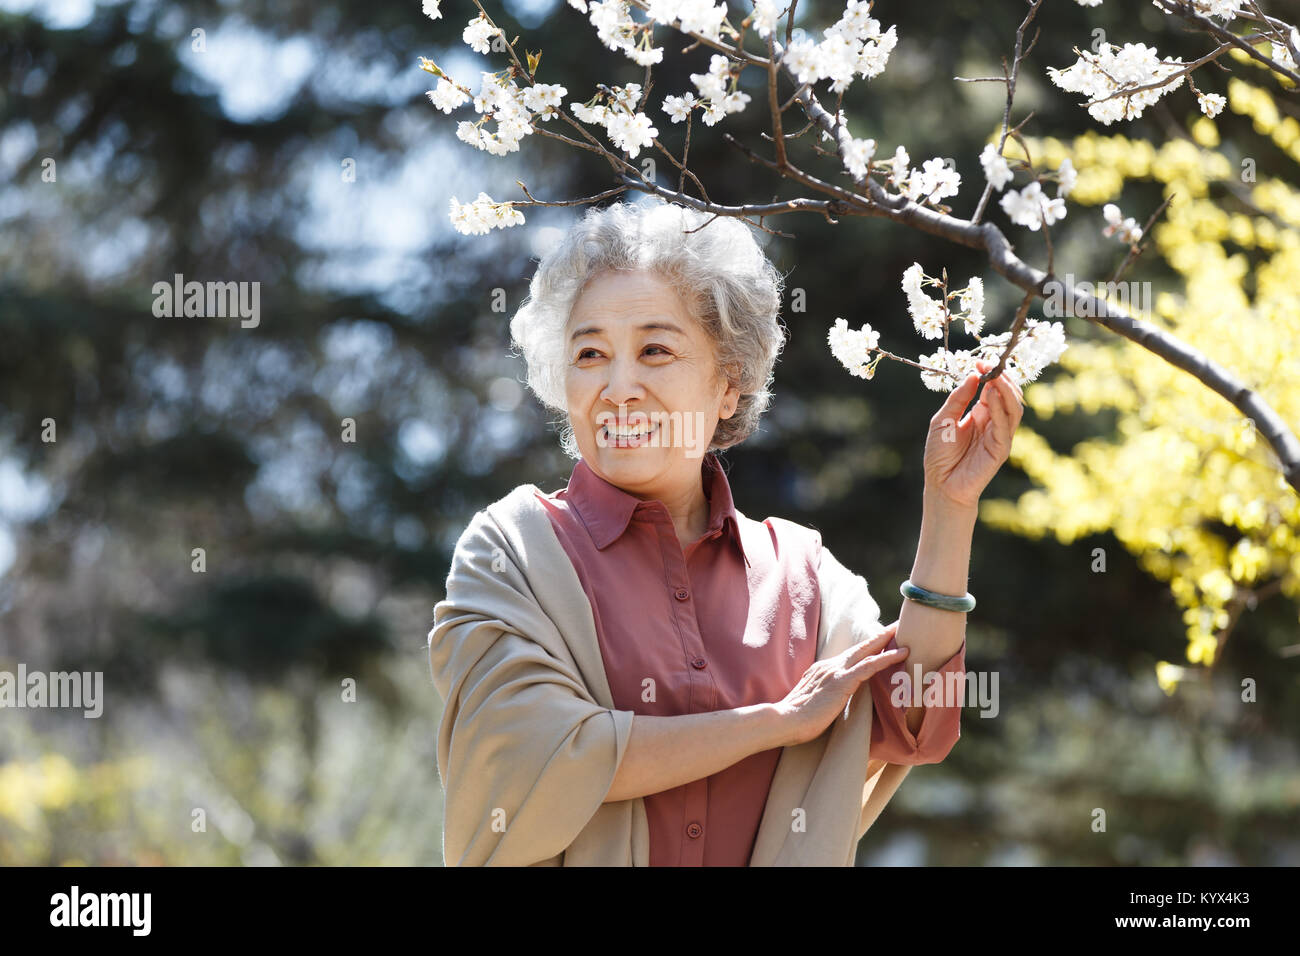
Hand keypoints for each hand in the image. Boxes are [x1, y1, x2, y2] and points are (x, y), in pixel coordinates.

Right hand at [773, 620, 905, 747]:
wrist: (783, 722)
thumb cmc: (794, 721)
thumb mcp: (810, 703)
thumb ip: (822, 697)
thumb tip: (832, 704)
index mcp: (822, 670)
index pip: (849, 656)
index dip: (865, 648)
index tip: (880, 641)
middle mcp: (829, 666)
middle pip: (860, 647)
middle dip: (879, 636)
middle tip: (897, 625)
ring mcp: (835, 672)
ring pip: (867, 652)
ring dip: (887, 641)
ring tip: (905, 632)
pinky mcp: (842, 682)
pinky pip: (869, 666)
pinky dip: (887, 658)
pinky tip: (902, 653)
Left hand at [923, 359, 1023, 510]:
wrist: (941, 484)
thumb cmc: (940, 454)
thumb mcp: (943, 419)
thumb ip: (958, 399)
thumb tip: (973, 375)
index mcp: (981, 414)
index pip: (992, 389)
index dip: (989, 375)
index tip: (979, 362)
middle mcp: (994, 422)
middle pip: (1008, 396)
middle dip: (1001, 378)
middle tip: (989, 364)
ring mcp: (1000, 435)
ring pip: (1013, 408)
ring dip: (1005, 389)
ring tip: (994, 375)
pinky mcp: (1001, 448)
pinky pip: (1005, 425)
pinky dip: (1000, 408)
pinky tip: (991, 395)